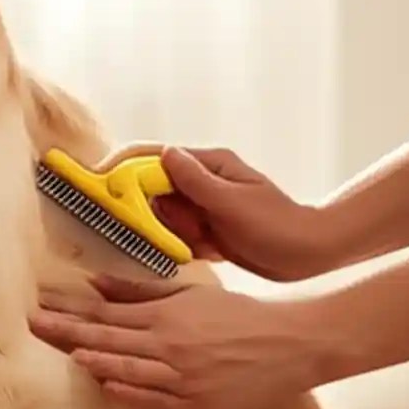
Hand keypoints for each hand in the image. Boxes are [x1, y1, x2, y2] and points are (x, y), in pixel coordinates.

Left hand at [30, 274, 337, 408]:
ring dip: (92, 361)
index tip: (42, 307)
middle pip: (106, 340)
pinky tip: (104, 384)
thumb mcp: (190, 293)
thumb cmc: (239, 314)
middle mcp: (169, 348)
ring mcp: (181, 379)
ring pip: (124, 371)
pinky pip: (152, 401)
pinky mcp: (196, 405)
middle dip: (66, 333)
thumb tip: (95, 282)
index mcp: (167, 316)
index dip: (71, 311)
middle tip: (34, 326)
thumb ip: (141, 289)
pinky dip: (125, 392)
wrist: (290, 345)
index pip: (106, 314)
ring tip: (64, 353)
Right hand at [98, 144, 338, 281]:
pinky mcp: (205, 230)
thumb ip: (196, 181)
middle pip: (151, 190)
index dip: (121, 168)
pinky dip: (180, 247)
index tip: (98, 184)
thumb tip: (165, 153)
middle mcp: (201, 182)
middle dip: (152, 213)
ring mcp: (202, 207)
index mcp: (208, 165)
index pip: (152, 157)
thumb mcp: (234, 202)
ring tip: (201, 243)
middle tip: (170, 228)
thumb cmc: (278, 225)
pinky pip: (176, 236)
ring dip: (170, 233)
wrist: (311, 254)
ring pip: (162, 217)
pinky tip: (205, 252)